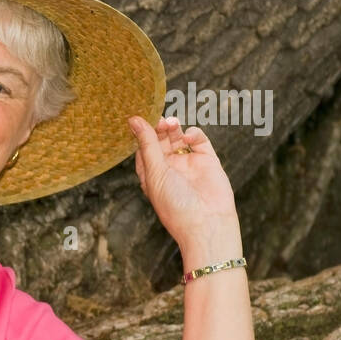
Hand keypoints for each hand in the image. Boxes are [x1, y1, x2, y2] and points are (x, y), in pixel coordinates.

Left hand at [128, 115, 238, 244]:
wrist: (207, 222)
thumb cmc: (175, 204)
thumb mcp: (155, 172)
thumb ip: (147, 144)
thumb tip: (133, 120)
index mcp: (151, 175)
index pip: (143, 148)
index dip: (142, 133)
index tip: (138, 117)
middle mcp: (169, 168)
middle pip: (160, 140)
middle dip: (158, 128)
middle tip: (159, 120)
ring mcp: (188, 164)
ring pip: (178, 138)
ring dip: (174, 128)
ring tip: (171, 123)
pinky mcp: (207, 161)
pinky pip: (198, 141)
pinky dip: (193, 134)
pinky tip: (188, 137)